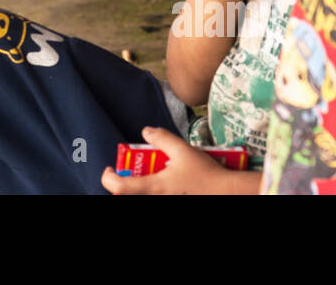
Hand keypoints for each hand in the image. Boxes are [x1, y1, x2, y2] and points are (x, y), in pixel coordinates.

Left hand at [100, 127, 228, 194]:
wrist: (227, 194)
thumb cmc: (205, 175)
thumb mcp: (183, 150)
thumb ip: (162, 139)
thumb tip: (146, 131)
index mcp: (154, 187)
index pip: (119, 187)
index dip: (108, 178)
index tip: (110, 169)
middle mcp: (156, 199)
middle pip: (126, 195)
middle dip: (123, 184)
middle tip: (128, 173)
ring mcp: (165, 203)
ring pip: (141, 196)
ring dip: (138, 188)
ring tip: (148, 177)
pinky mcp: (174, 203)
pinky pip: (155, 197)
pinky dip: (152, 192)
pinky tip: (167, 185)